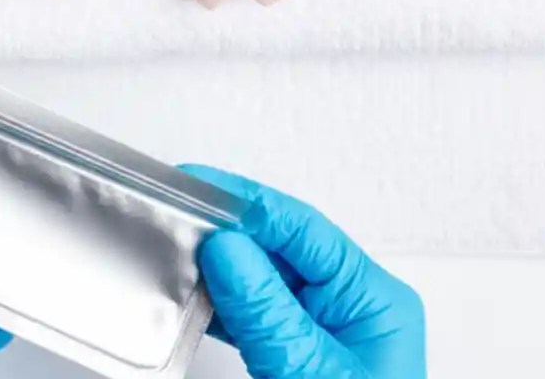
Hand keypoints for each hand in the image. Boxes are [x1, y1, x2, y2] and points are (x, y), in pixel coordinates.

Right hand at [181, 165, 425, 378]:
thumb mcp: (307, 373)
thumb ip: (265, 309)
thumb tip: (228, 246)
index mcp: (371, 300)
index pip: (301, 229)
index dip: (246, 202)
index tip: (197, 186)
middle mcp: (349, 308)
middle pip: (279, 246)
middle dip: (225, 228)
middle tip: (173, 212)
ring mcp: (321, 332)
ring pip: (260, 278)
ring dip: (217, 266)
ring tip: (173, 248)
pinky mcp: (294, 356)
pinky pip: (251, 313)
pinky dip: (217, 303)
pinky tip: (188, 296)